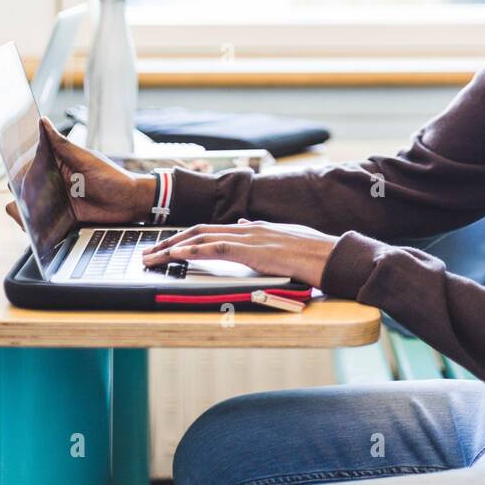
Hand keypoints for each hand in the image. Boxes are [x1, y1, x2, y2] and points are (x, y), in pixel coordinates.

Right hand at [4, 118, 154, 231]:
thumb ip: (62, 145)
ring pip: (27, 209)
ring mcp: (56, 204)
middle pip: (23, 190)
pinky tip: (37, 228)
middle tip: (27, 197)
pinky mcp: (61, 222)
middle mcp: (53, 184)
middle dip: (19, 194)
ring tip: (31, 214)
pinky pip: (42, 227)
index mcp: (56, 165)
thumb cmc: (112, 177)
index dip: (17, 169)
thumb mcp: (86, 159)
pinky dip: (36, 229)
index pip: (28, 166)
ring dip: (24, 213)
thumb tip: (43, 121)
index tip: (12, 173)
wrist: (131, 203)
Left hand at [140, 219, 338, 289]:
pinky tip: (176, 256)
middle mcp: (249, 228)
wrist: (336, 256)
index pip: (212, 230)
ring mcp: (251, 238)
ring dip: (172, 248)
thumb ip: (264, 235)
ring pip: (202, 238)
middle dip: (170, 242)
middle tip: (148, 253)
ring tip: (151, 258)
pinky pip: (216, 248)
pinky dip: (193, 251)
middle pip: (200, 231)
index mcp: (256, 228)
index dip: (187, 238)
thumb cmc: (318, 254)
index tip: (167, 247)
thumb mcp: (287, 240)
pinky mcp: (254, 250)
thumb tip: (244, 227)